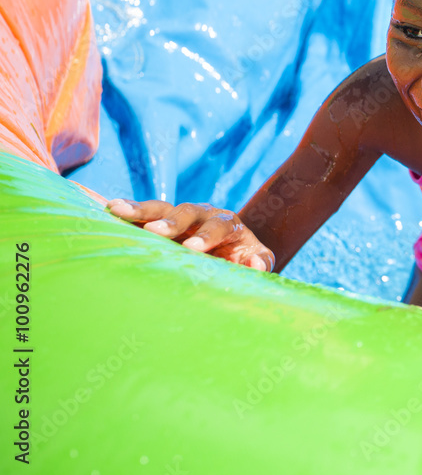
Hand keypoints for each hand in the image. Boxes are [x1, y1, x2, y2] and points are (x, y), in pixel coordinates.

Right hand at [106, 199, 274, 271]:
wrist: (231, 247)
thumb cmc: (242, 258)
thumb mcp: (256, 260)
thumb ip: (260, 263)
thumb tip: (255, 267)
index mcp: (227, 223)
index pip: (218, 227)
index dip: (206, 237)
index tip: (192, 249)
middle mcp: (203, 214)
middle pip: (188, 211)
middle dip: (172, 221)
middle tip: (155, 230)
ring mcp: (180, 215)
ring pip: (162, 207)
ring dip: (141, 210)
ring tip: (117, 210)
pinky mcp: (161, 220)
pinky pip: (143, 213)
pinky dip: (128, 210)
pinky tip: (108, 208)